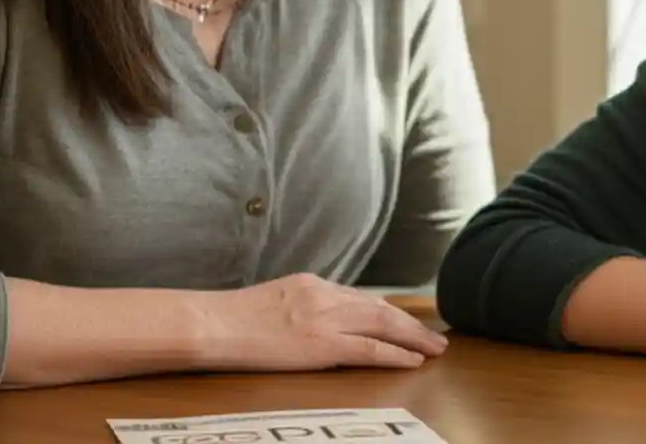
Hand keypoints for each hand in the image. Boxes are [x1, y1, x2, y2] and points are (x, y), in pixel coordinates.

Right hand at [194, 273, 448, 371]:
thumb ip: (299, 306)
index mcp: (311, 284)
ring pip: (382, 324)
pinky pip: (369, 349)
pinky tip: (412, 361)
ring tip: (434, 348)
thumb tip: (311, 321)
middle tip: (435, 337)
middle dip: (410, 324)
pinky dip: (394, 354)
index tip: (405, 322)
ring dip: (412, 337)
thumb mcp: (272, 301)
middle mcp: (324, 296)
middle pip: (380, 308)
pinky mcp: (320, 343)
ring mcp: (324, 319)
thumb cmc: (230, 320)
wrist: (210, 324)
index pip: (359, 298)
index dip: (387, 312)